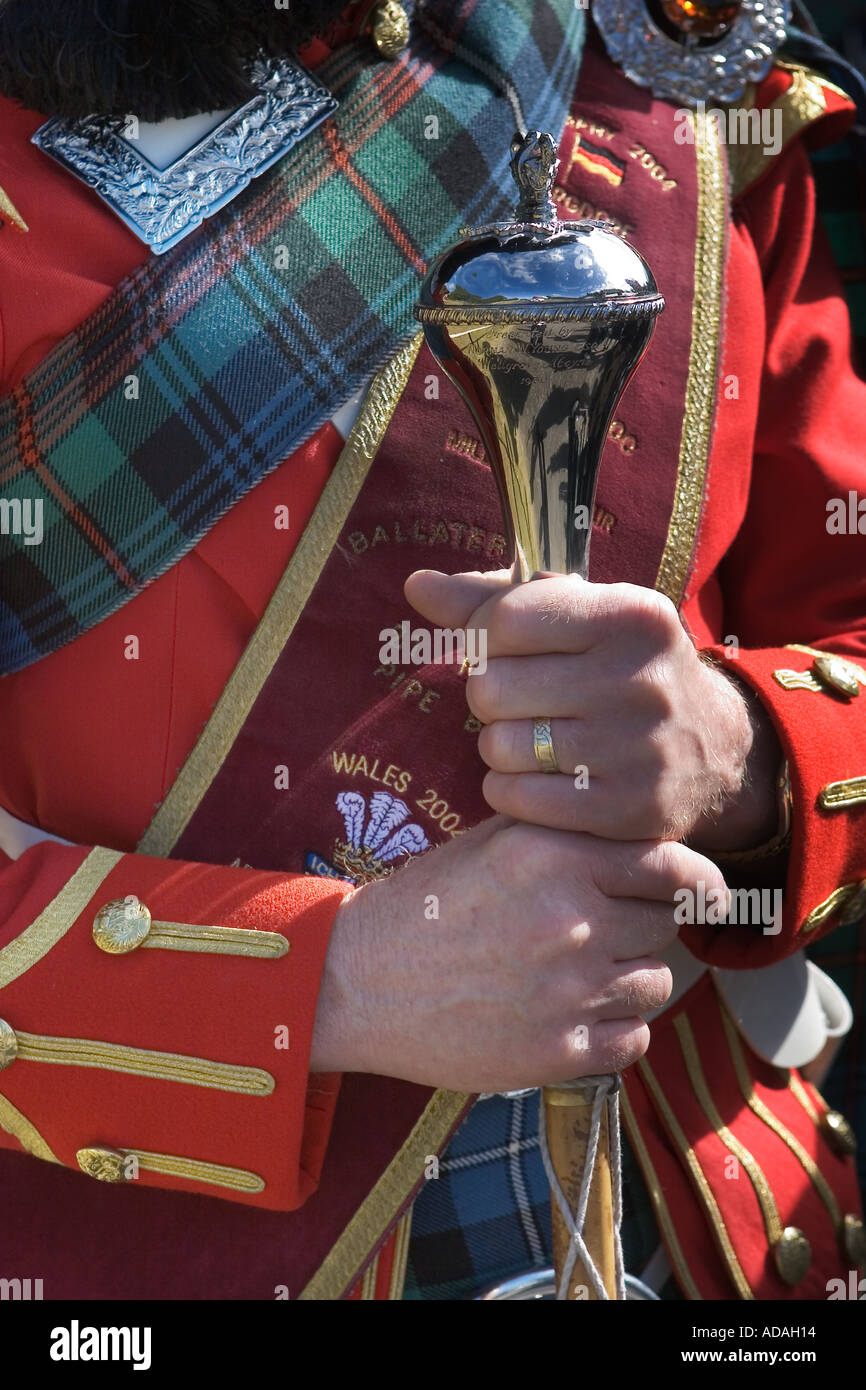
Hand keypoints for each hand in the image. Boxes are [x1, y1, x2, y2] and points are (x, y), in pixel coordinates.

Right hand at [310, 815, 726, 1091]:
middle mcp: (570, 919)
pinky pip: (632, 1039)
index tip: (703, 889)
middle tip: (605, 929)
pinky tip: (575, 1014)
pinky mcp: (559, 1051)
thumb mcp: (489, 843)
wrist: (358, 984)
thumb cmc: (423, 907)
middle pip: (665, 923)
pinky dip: (615, 1028)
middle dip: (645, 924)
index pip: (673, 865)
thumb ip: (564, 833)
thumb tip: (636, 833)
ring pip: (656, 983)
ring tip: (584, 974)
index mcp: (554, 856)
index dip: (695, 878)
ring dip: (632, 977)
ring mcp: (568, 990)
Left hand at [405, 569, 780, 851]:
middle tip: (520, 700)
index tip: (502, 648)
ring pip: (498, 746)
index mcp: (632, 616)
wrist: (712, 746)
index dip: (484, 636)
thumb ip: (493, 599)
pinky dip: (510, 789)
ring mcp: (638, 751)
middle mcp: (642, 680)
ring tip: (534, 738)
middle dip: (489, 695)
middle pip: (492, 687)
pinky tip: (539, 777)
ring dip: (499, 745)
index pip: (506, 618)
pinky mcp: (627, 811)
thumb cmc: (620, 666)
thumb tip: (417, 585)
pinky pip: (515, 798)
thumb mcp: (579, 615)